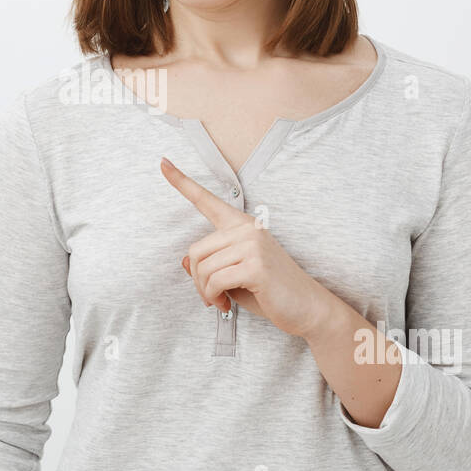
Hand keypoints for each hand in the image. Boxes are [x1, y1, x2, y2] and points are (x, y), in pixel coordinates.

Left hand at [160, 156, 331, 339]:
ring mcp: (252, 244)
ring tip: (220, 300)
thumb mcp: (234, 275)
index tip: (162, 163)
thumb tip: (185, 261)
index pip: (207, 200)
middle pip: (195, 251)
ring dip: (205, 291)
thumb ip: (210, 264)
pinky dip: (213, 297)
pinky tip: (225, 303)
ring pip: (202, 268)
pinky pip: (214, 281)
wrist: (307, 307)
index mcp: (242, 225)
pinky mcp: (255, 265)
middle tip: (210, 296)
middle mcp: (247, 228)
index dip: (181, 182)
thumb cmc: (270, 291)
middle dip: (197, 280)